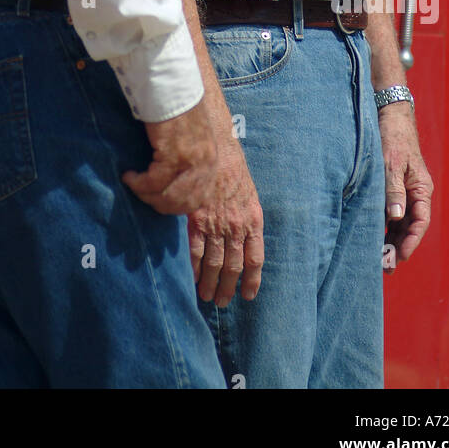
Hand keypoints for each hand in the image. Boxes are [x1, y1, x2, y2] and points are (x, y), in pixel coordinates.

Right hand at [123, 97, 217, 216]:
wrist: (174, 87)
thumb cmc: (179, 108)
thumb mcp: (194, 139)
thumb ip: (191, 159)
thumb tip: (176, 181)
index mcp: (211, 163)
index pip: (199, 200)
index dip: (177, 207)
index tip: (158, 200)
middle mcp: (205, 166)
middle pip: (182, 204)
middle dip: (158, 205)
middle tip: (142, 194)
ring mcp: (190, 162)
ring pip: (167, 196)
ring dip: (145, 195)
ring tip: (133, 184)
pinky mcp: (173, 154)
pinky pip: (152, 181)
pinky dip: (137, 183)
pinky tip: (128, 175)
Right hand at [188, 121, 262, 306]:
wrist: (214, 145)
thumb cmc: (230, 163)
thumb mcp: (248, 189)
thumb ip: (245, 212)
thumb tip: (243, 230)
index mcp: (253, 219)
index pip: (255, 258)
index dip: (252, 279)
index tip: (248, 295)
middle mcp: (237, 226)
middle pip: (234, 265)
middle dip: (228, 287)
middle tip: (222, 302)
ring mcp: (217, 224)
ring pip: (215, 263)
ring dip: (210, 282)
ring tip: (206, 296)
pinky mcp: (197, 219)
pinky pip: (196, 250)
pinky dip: (195, 267)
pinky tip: (193, 278)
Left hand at [378, 103, 432, 264]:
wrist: (389, 115)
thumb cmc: (393, 137)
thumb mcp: (392, 164)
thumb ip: (393, 191)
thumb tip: (395, 217)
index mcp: (421, 189)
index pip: (420, 222)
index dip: (410, 241)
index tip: (399, 256)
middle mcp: (415, 192)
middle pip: (410, 225)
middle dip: (399, 245)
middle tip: (386, 266)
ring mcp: (404, 190)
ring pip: (400, 221)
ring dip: (391, 238)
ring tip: (379, 258)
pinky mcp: (393, 186)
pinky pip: (391, 211)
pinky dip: (385, 224)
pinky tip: (374, 236)